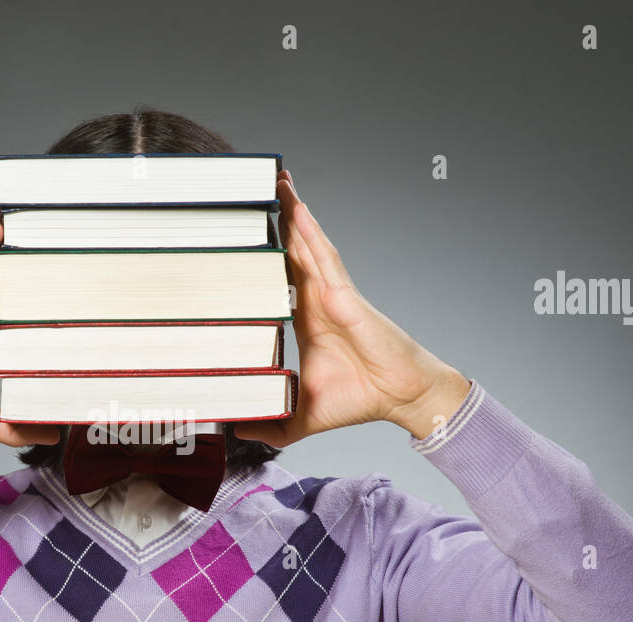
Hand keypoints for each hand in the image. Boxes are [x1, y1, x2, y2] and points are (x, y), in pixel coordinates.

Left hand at [234, 170, 470, 444]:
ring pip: (307, 244)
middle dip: (275, 221)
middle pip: (291, 251)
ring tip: (275, 182)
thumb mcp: (299, 417)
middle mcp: (316, 299)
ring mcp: (332, 293)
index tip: (236, 237)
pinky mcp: (345, 295)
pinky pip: (324, 256)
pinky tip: (297, 207)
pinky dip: (310, 230)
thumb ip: (268, 424)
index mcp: (305, 319)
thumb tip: (234, 428)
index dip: (260, 255)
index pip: (277, 278)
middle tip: (250, 191)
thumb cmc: (358, 400)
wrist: (398, 398)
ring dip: (292, 212)